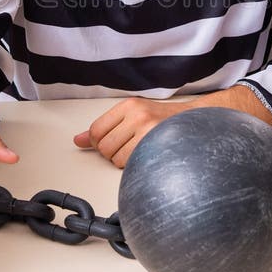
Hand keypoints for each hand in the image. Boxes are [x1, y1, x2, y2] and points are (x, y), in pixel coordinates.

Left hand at [73, 97, 191, 167]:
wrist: (194, 122)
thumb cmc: (161, 120)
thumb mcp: (132, 115)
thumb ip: (104, 127)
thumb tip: (78, 140)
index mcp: (129, 105)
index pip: (96, 130)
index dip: (97, 142)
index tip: (108, 142)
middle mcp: (138, 115)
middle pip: (104, 146)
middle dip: (110, 153)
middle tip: (125, 147)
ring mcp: (148, 130)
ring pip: (116, 158)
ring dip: (123, 160)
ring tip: (137, 150)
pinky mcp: (157, 146)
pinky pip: (131, 164)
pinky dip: (134, 165)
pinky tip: (144, 156)